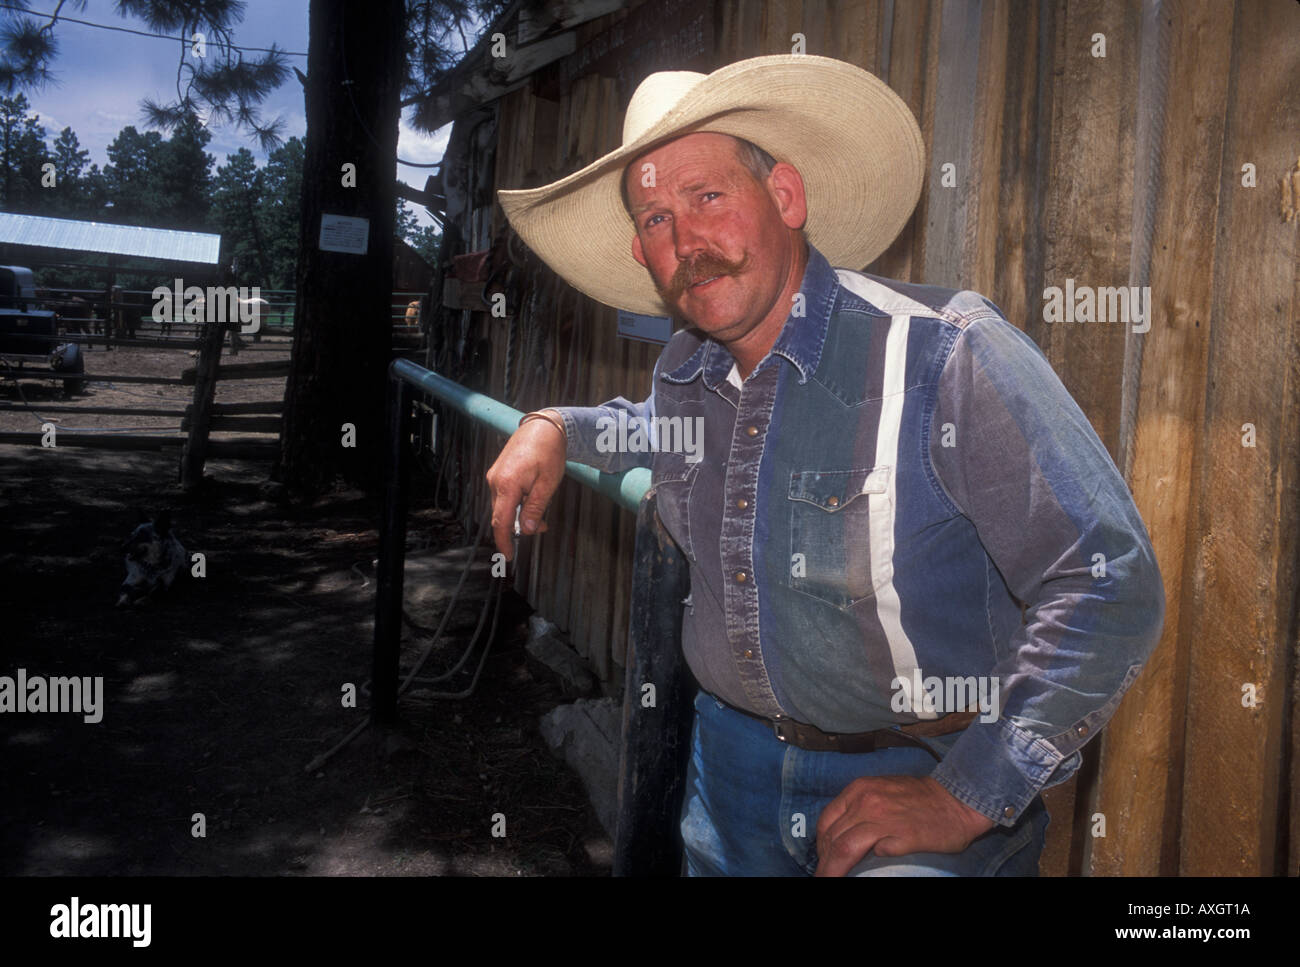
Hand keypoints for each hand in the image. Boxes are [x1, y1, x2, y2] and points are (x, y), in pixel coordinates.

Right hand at [485, 411, 566, 559]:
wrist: (543, 427)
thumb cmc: (548, 451)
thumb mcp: (548, 483)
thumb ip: (536, 508)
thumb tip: (528, 530)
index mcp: (507, 485)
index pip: (501, 522)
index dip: (504, 542)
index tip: (508, 557)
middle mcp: (495, 481)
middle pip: (502, 516)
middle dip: (519, 527)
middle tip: (542, 526)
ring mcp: (494, 476)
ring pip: (503, 506)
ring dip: (519, 514)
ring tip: (541, 510)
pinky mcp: (498, 473)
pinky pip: (503, 496)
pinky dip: (516, 503)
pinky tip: (531, 498)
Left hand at [814, 775, 995, 875]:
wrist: (958, 799)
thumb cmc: (921, 798)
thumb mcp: (881, 792)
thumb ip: (861, 809)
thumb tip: (843, 835)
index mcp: (858, 790)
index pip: (826, 821)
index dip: (821, 844)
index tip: (824, 859)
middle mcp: (865, 801)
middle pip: (832, 838)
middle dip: (825, 862)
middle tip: (825, 876)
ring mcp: (882, 818)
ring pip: (844, 848)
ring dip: (834, 870)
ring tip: (830, 881)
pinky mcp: (901, 836)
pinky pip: (876, 853)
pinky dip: (865, 865)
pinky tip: (864, 875)